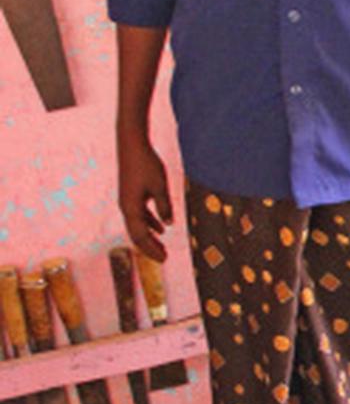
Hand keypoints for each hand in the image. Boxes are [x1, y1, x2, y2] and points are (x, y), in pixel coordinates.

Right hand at [118, 131, 173, 261]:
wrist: (132, 145)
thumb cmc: (146, 164)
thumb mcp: (160, 186)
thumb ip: (165, 205)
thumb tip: (169, 224)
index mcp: (131, 207)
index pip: (141, 235)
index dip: (152, 248)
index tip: (164, 258)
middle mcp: (126, 207)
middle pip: (137, 234)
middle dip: (150, 247)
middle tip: (164, 258)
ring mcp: (128, 201)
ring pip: (138, 225)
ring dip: (150, 237)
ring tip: (162, 248)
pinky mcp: (131, 194)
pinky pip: (140, 214)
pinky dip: (150, 223)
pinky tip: (162, 228)